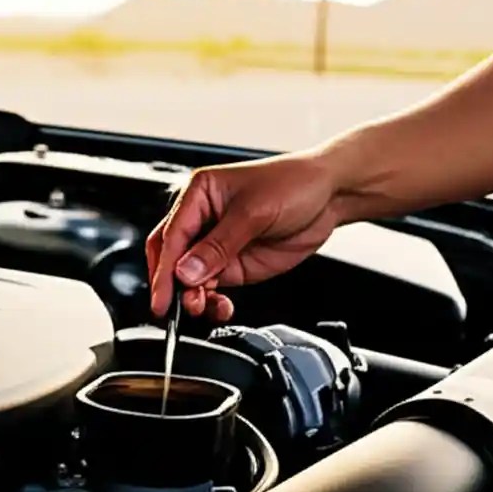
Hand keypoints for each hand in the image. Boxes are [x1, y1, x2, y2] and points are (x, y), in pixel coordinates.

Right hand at [146, 151, 343, 322]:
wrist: (329, 195)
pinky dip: (212, 301)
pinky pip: (212, 287)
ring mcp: (218, 245)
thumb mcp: (253, 212)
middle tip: (178, 308)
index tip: (163, 297)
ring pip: (190, 278)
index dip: (164, 270)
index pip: (171, 236)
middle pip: (172, 258)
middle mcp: (203, 219)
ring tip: (204, 307)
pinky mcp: (234, 264)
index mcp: (199, 195)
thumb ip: (218, 246)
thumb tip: (186, 271)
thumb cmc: (293, 183)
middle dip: (173, 286)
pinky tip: (220, 307)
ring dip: (193, 297)